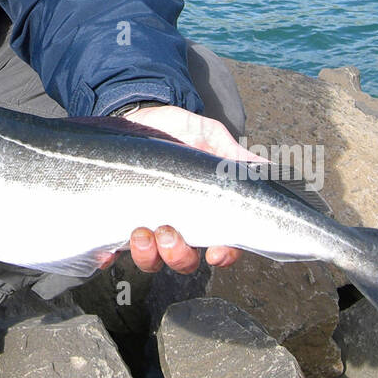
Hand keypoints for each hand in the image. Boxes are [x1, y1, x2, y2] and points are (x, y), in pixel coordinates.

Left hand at [104, 105, 260, 274]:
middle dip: (178, 255)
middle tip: (168, 232)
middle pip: (184, 260)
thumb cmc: (177, 130)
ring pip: (151, 261)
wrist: (136, 116)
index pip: (222, 244)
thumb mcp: (209, 137)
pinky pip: (110, 252)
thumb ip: (234, 157)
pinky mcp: (116, 221)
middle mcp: (178, 226)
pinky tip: (107, 252)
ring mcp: (147, 226)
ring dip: (147, 255)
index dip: (224, 255)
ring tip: (141, 232)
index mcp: (204, 211)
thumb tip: (270, 171)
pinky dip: (109, 257)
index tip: (215, 252)